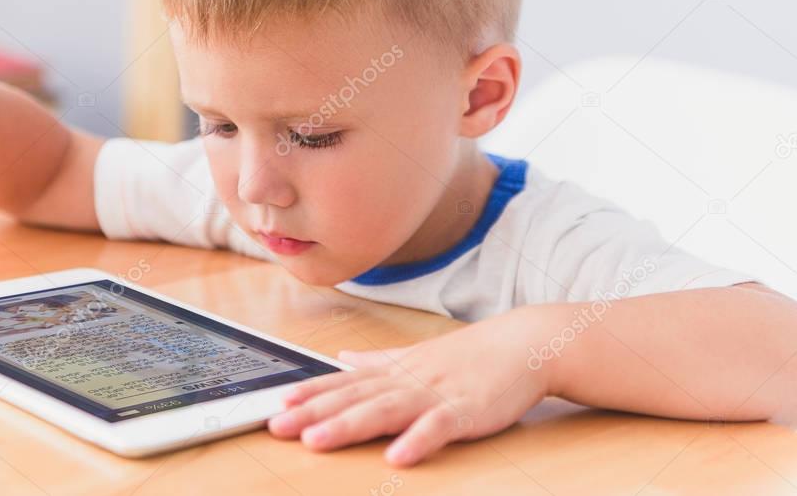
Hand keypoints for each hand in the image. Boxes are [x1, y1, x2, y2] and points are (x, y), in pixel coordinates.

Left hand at [268, 308, 551, 465]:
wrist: (522, 344)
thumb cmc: (470, 355)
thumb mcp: (417, 355)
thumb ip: (378, 360)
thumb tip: (342, 358)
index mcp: (397, 370)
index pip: (345, 382)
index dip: (311, 393)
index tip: (280, 404)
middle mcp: (408, 380)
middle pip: (354, 398)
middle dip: (314, 413)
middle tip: (278, 426)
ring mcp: (435, 394)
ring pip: (384, 410)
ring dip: (349, 426)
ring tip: (316, 441)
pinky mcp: (464, 410)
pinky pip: (438, 427)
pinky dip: (417, 440)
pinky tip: (397, 456)